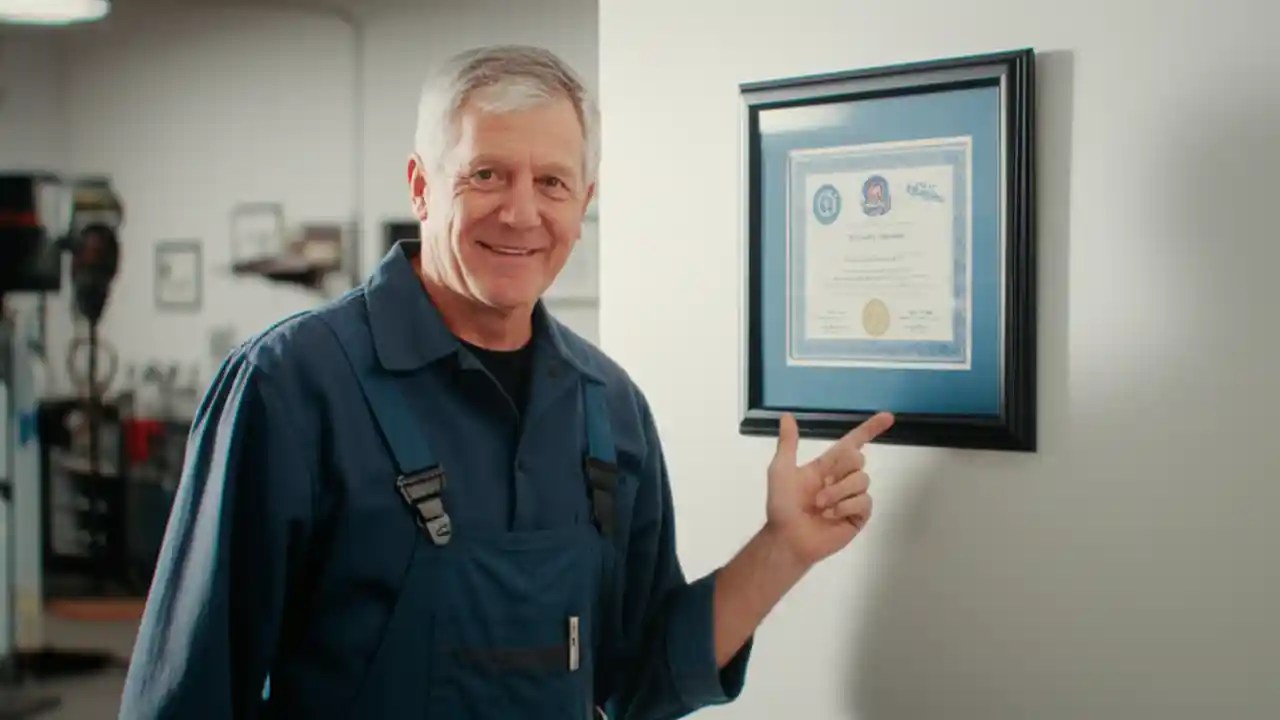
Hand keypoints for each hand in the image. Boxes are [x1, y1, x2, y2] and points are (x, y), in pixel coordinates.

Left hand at [764, 411, 894, 567]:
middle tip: (823, 481)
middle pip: (858, 458)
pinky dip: (845, 506)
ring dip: (838, 491)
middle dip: (841, 468)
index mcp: (827, 465)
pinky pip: (864, 501)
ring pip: (862, 480)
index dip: (870, 429)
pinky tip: (831, 515)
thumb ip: (788, 444)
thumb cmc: (782, 505)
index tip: (889, 417)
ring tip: (820, 505)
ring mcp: (852, 498)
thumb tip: (786, 416)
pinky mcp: (859, 516)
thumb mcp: (781, 470)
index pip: (853, 442)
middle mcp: (843, 478)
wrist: (787, 538)